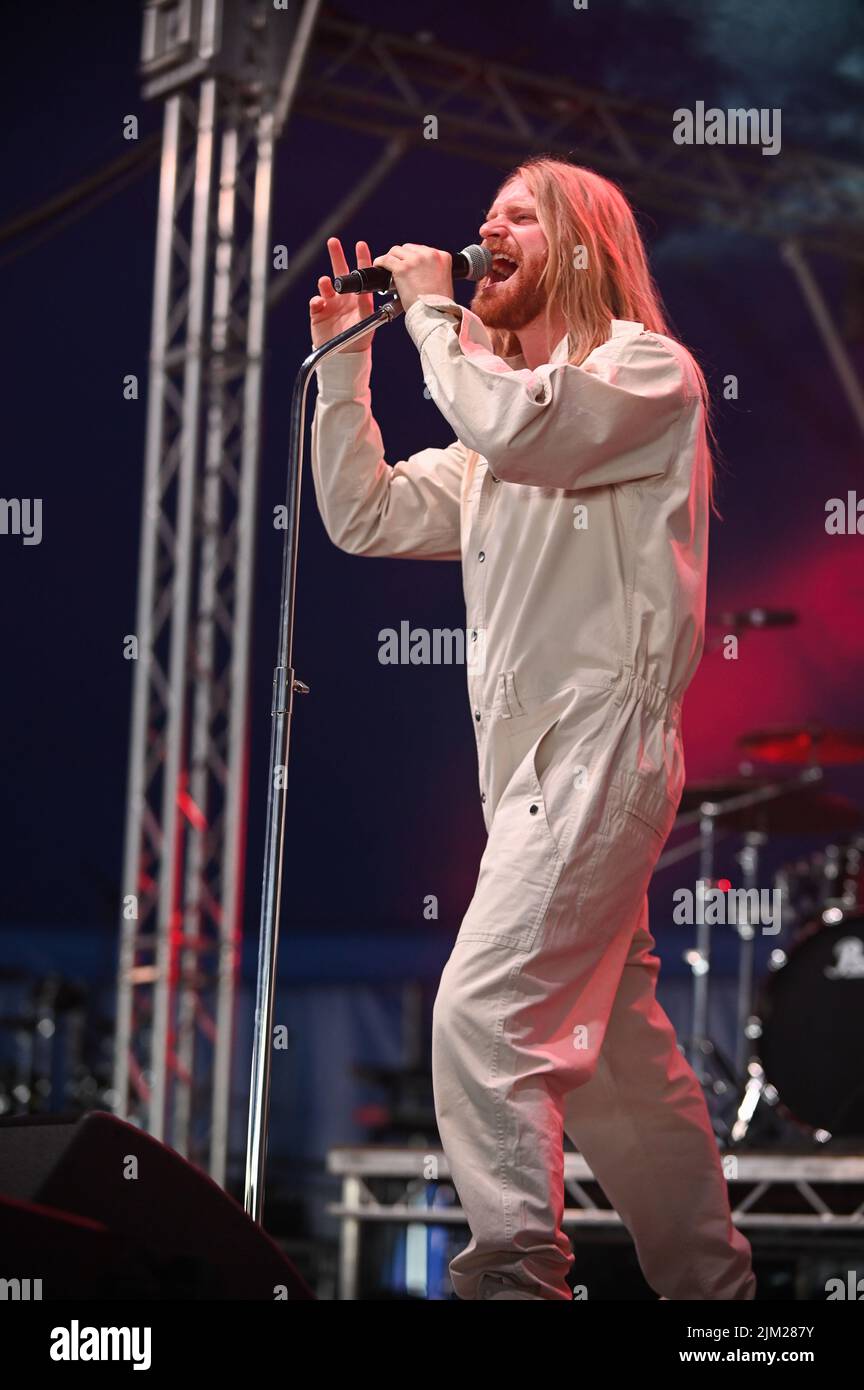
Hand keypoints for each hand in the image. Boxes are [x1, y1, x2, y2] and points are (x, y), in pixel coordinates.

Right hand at [309, 237, 374, 351]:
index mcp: (358, 296)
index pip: (360, 275)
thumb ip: (366, 307)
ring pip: (325, 285)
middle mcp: (343, 296)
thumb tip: (363, 295)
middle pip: (339, 272)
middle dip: (336, 256)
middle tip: (333, 242)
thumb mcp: (368, 322)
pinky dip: (316, 301)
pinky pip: (315, 302)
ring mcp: (330, 303)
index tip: (360, 245)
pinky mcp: (318, 312)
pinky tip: (319, 303)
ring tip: (326, 282)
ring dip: (325, 282)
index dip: (360, 259)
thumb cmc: (360, 338)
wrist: (345, 355)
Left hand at [371, 244, 453, 312]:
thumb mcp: (444, 281)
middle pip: (409, 248)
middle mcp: (430, 255)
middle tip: (397, 269)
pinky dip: (380, 262)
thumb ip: (434, 270)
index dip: (413, 258)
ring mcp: (415, 260)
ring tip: (387, 267)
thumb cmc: (439, 305)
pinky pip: (386, 260)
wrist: (435, 314)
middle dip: (402, 258)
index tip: (408, 265)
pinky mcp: (402, 268)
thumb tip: (420, 270)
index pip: (422, 250)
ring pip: (396, 251)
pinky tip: (379, 267)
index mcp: (443, 257)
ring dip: (391, 259)